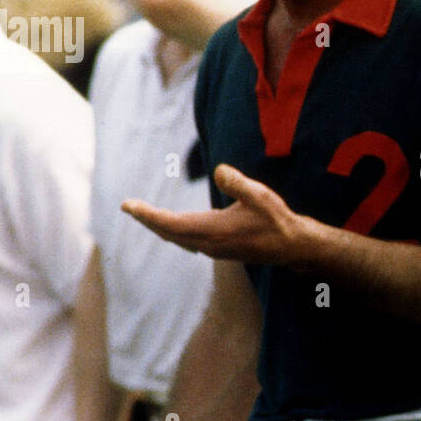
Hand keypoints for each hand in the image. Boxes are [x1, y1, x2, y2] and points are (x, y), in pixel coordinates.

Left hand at [122, 163, 318, 264]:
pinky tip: (173, 228)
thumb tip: (219, 170)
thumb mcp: (260, 196)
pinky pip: (188, 241)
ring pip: (178, 238)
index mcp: (213, 231)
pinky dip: (175, 232)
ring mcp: (213, 249)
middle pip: (169, 232)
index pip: (170, 223)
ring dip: (161, 227)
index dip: (147, 215)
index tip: (128, 206)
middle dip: (148, 220)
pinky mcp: (219, 249)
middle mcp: (208, 244)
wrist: (291, 246)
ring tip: (145, 215)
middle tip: (129, 207)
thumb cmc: (276, 220)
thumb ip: (238, 183)